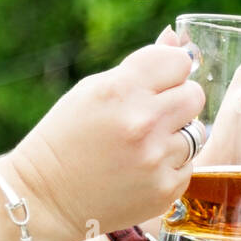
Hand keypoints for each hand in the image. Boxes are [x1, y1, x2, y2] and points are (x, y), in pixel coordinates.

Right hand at [1, 26, 205, 240]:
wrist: (43, 200)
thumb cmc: (65, 139)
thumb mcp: (92, 92)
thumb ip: (140, 68)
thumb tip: (178, 40)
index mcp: (120, 90)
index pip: (179, 61)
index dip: (170, 71)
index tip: (157, 82)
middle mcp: (142, 122)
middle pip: (195, 95)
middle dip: (177, 102)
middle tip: (150, 116)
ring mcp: (156, 158)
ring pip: (197, 131)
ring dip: (176, 135)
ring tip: (143, 146)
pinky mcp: (166, 188)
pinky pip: (189, 164)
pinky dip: (171, 165)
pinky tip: (141, 169)